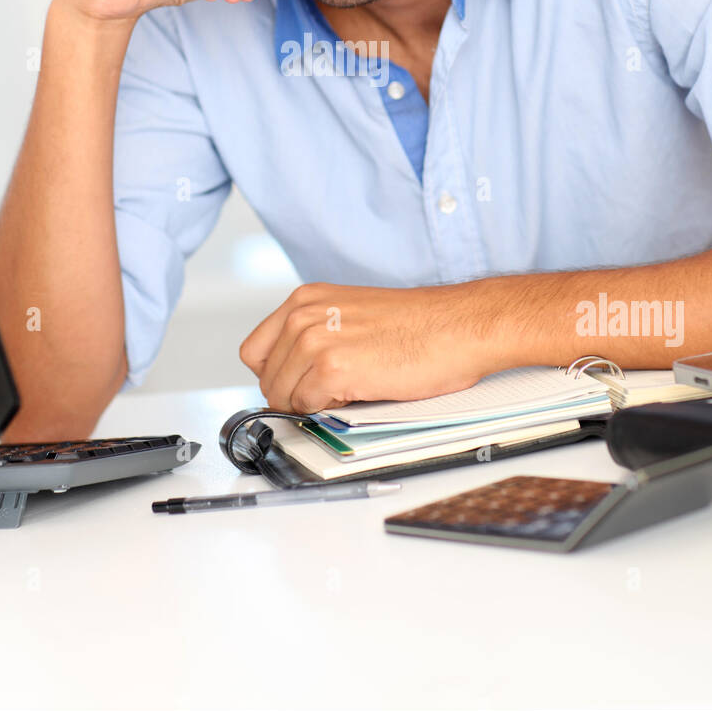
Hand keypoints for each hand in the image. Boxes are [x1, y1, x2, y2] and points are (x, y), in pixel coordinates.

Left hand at [239, 281, 497, 413]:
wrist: (457, 327)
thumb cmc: (418, 325)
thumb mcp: (348, 314)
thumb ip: (314, 334)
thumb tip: (291, 374)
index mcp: (304, 300)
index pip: (254, 351)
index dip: (276, 374)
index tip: (297, 384)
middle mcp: (303, 315)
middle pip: (266, 378)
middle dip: (295, 394)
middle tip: (334, 391)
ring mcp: (314, 341)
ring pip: (282, 397)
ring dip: (313, 404)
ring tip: (352, 387)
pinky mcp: (333, 369)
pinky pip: (308, 408)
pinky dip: (330, 411)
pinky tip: (360, 392)